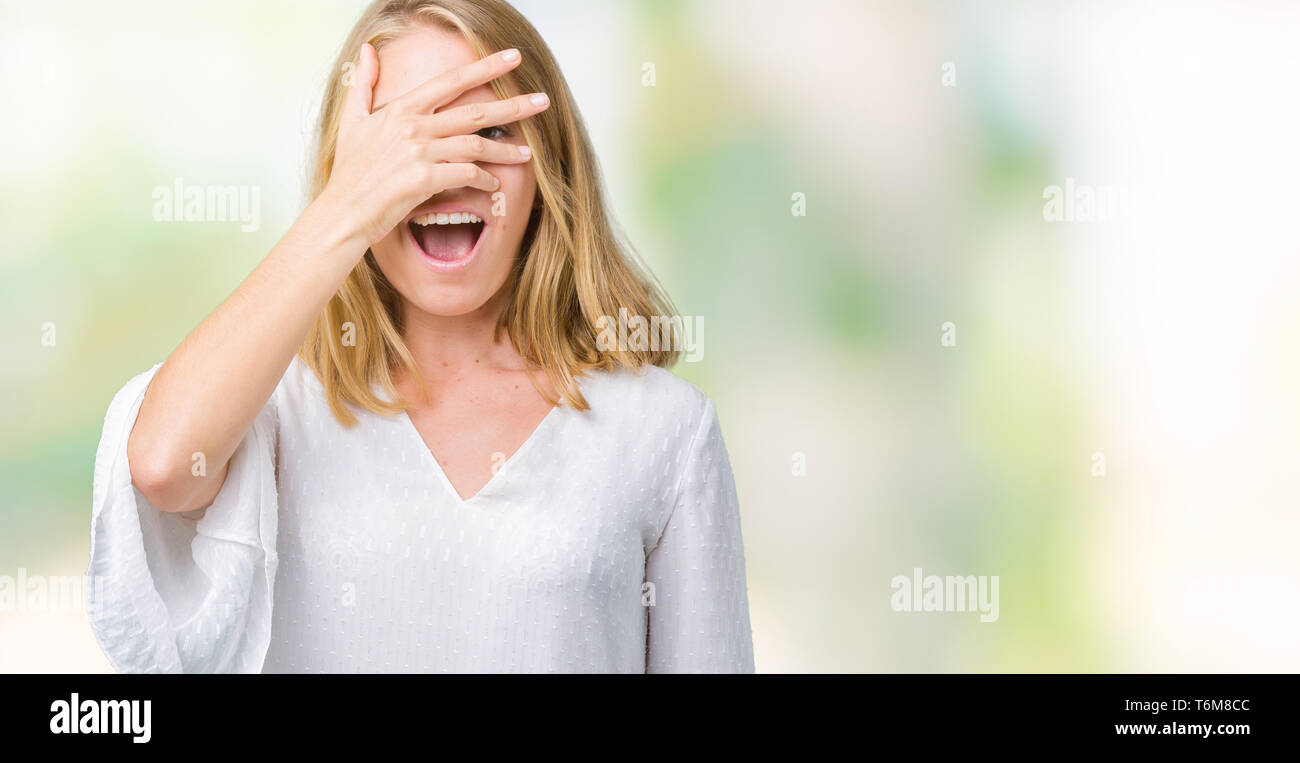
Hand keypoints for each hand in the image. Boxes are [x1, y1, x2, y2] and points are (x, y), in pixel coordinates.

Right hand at [322, 44, 550, 246]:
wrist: (343, 212)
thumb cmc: (350, 171)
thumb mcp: (351, 120)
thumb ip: (363, 84)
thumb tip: (370, 51)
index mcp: (402, 108)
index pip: (451, 81)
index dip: (486, 67)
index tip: (513, 58)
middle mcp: (414, 126)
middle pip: (474, 111)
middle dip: (513, 105)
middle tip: (542, 101)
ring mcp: (420, 152)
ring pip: (476, 144)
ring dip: (506, 149)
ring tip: (528, 153)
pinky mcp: (424, 180)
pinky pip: (467, 174)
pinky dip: (484, 178)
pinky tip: (493, 183)